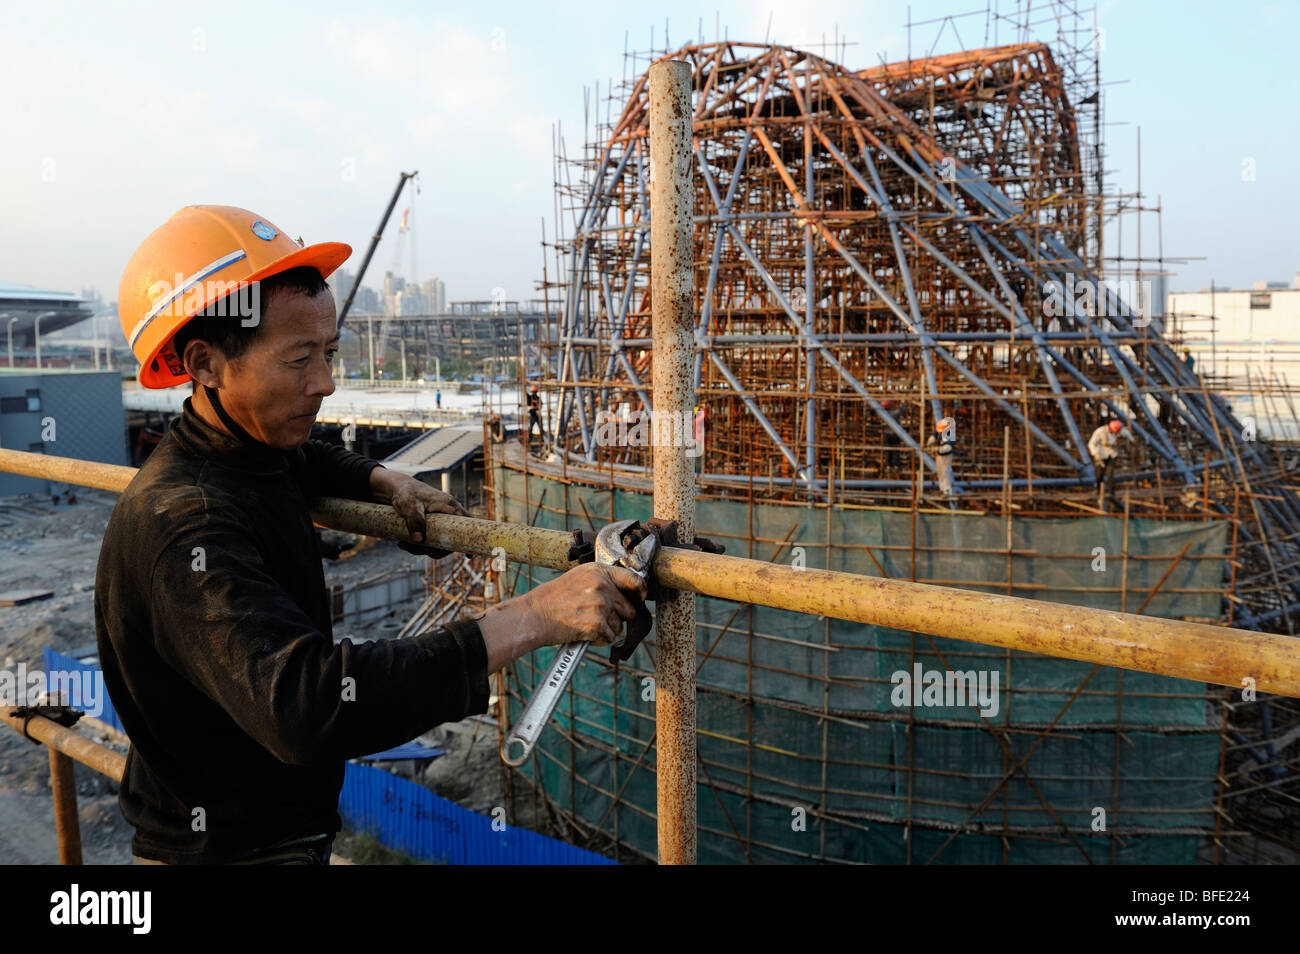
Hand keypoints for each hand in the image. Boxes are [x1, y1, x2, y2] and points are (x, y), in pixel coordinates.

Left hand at [370, 466, 467, 558]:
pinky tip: (404, 544)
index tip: (469, 556)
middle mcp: (448, 514)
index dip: (470, 538)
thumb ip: (415, 520)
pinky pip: (430, 539)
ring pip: (438, 541)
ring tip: (403, 545)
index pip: (467, 522)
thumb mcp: (410, 505)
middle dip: (434, 549)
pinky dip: (419, 545)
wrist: (396, 488)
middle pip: (450, 538)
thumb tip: (419, 541)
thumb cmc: (406, 493)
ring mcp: (440, 521)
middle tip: (415, 549)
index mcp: (449, 506)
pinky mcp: (432, 525)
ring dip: (423, 548)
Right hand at [475, 563, 648, 671]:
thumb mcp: (579, 578)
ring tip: (585, 624)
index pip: (634, 580)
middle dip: (618, 617)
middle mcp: (602, 585)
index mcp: (599, 571)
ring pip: (620, 625)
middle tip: (598, 618)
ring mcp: (600, 604)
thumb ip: (602, 581)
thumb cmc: (554, 599)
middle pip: (629, 609)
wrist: (535, 615)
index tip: (640, 599)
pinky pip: (610, 637)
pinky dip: (599, 640)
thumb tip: (626, 593)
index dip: (640, 593)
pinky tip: (583, 632)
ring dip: (607, 630)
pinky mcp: (597, 623)